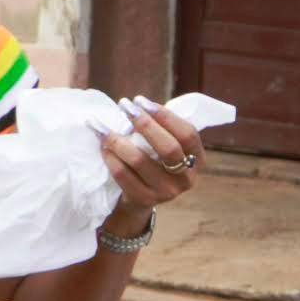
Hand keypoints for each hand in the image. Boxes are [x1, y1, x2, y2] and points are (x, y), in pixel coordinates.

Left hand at [98, 106, 205, 226]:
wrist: (139, 198)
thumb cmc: (153, 160)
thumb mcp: (165, 146)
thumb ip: (161, 128)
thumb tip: (137, 105)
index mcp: (197, 159)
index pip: (187, 134)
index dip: (165, 116)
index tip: (141, 101)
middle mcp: (185, 178)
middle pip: (168, 148)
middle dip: (144, 123)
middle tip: (124, 106)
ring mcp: (165, 192)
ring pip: (140, 160)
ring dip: (118, 139)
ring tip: (103, 126)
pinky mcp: (143, 199)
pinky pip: (123, 175)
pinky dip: (110, 157)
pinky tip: (103, 146)